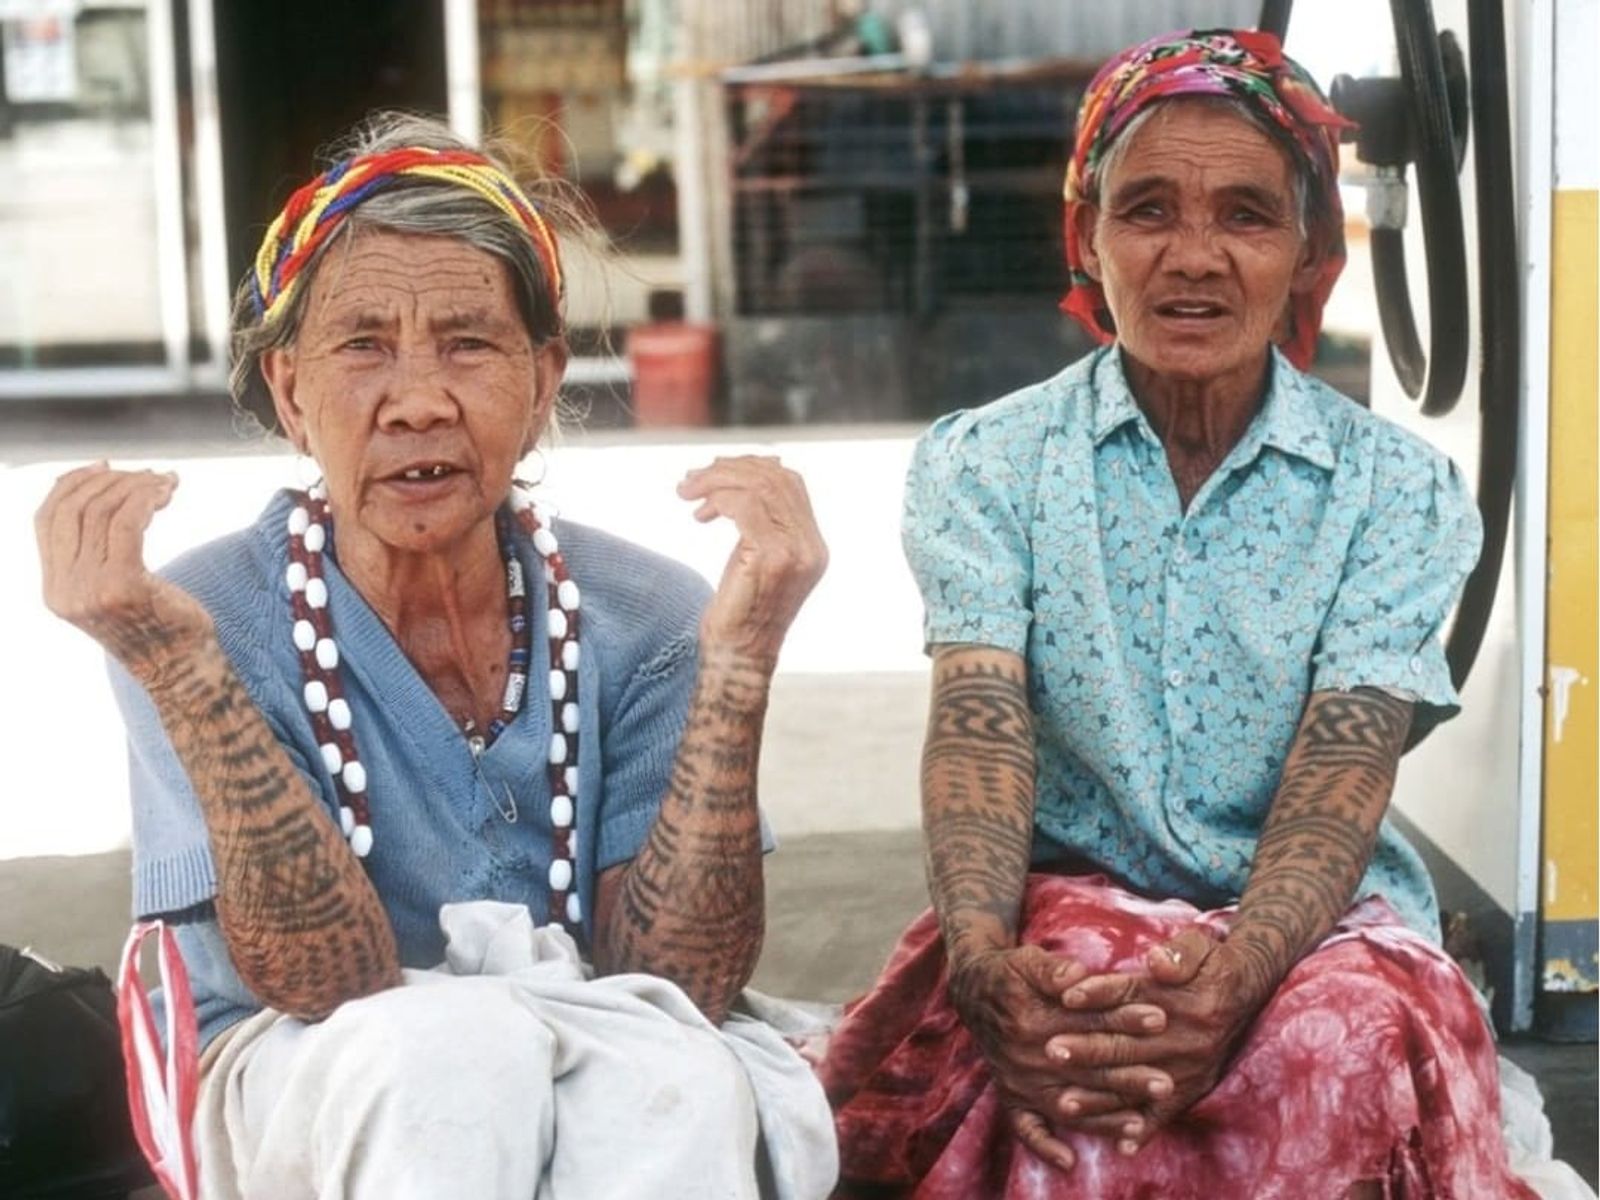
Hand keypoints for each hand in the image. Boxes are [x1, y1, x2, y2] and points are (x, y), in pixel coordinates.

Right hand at [36, 463, 214, 686]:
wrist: (183, 669)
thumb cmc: (160, 624)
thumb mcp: (115, 589)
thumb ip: (97, 555)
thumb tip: (101, 493)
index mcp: (54, 589)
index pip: (45, 520)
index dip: (70, 484)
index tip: (104, 466)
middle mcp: (64, 590)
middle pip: (72, 509)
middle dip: (110, 481)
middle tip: (148, 474)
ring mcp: (90, 589)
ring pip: (102, 512)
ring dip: (137, 487)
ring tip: (166, 483)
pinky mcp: (122, 586)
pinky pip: (127, 523)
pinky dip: (146, 499)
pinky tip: (167, 493)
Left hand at [677, 456, 826, 663]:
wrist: (737, 657)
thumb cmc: (738, 613)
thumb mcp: (754, 559)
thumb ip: (759, 523)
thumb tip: (739, 480)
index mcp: (812, 545)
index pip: (790, 482)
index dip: (751, 466)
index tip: (714, 471)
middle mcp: (811, 546)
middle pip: (775, 478)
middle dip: (728, 468)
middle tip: (691, 478)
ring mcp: (795, 552)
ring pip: (759, 486)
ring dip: (715, 480)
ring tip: (686, 492)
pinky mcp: (771, 558)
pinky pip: (744, 506)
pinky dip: (717, 499)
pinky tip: (699, 514)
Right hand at [949, 945, 1174, 1171]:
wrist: (974, 989)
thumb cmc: (1011, 972)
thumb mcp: (1028, 960)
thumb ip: (1052, 969)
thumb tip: (1076, 975)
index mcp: (1032, 1019)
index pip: (1088, 1022)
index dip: (1125, 1019)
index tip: (1160, 1019)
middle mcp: (1025, 1056)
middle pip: (1086, 1070)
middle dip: (1128, 1078)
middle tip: (1166, 1084)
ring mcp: (1018, 1080)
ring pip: (1067, 1104)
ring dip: (1104, 1117)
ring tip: (1141, 1123)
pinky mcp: (1010, 1095)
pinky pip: (1025, 1127)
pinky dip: (1044, 1146)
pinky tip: (1069, 1162)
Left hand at [1044, 926, 1269, 1154]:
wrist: (1247, 989)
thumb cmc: (1210, 963)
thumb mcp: (1198, 945)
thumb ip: (1179, 954)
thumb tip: (1158, 963)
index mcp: (1183, 999)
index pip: (1132, 996)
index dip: (1099, 994)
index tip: (1066, 997)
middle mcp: (1187, 1038)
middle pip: (1129, 1043)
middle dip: (1088, 1049)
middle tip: (1050, 1051)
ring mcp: (1191, 1067)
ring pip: (1138, 1083)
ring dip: (1103, 1097)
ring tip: (1066, 1103)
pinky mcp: (1194, 1086)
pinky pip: (1166, 1111)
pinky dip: (1144, 1129)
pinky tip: (1122, 1146)